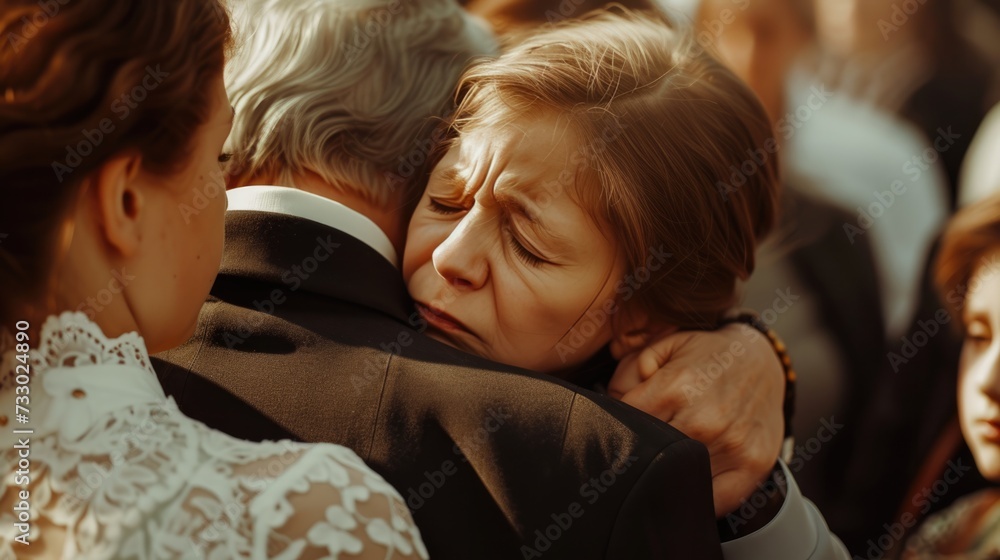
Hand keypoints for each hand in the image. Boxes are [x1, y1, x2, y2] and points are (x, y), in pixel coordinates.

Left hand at [607, 323, 784, 516]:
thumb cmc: (707, 356)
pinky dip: (702, 498)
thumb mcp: (663, 346)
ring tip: (673, 457)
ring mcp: (730, 445)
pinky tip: (694, 481)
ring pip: (680, 478)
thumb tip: (613, 402)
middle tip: (650, 444)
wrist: (761, 359)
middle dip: (644, 451)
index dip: (623, 427)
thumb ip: (630, 371)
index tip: (627, 428)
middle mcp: (703, 420)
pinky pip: (718, 501)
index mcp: (676, 388)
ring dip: (671, 474)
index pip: (628, 424)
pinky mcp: (753, 464)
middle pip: (651, 455)